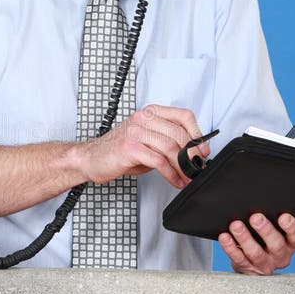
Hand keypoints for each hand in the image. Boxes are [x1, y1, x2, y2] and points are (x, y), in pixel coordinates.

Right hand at [74, 104, 209, 187]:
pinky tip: (174, 180)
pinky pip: (159, 161)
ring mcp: (136, 132)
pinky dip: (171, 174)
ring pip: (171, 148)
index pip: (183, 116)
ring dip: (183, 167)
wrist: (91, 159)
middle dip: (193, 155)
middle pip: (179, 133)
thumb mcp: (147, 141)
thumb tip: (194, 153)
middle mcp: (144, 119)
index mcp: (150, 113)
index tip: (203, 150)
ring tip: (187, 177)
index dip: (197, 134)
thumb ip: (168, 142)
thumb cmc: (119, 151)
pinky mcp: (131, 148)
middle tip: (197, 168)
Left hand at [218, 213, 294, 275]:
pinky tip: (225, 237)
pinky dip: (230, 247)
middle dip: (266, 230)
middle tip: (256, 217)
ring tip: (236, 225)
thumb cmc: (267, 238)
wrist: (254, 262)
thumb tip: (276, 200)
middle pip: (276, 245)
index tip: (284, 216)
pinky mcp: (247, 268)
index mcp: (291, 243)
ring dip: (245, 238)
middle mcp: (280, 256)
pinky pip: (238, 258)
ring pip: (255, 253)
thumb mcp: (277, 229)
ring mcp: (264, 264)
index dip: (291, 227)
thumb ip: (277, 216)